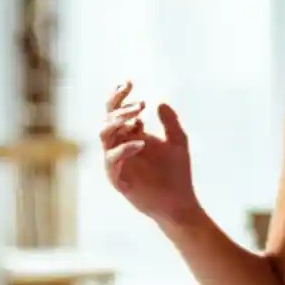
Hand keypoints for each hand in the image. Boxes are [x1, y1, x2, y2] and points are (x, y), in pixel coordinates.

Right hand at [101, 80, 199, 224]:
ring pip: (104, 135)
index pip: (117, 110)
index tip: (129, 83)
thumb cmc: (177, 171)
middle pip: (108, 119)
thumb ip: (170, 122)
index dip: (119, 95)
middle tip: (140, 104)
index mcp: (130, 134)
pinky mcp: (117, 178)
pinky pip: (112, 160)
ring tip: (138, 116)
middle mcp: (119, 145)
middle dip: (121, 108)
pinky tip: (141, 142)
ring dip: (118, 122)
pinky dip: (124, 149)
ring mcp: (116, 161)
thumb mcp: (178, 141)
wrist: (179, 201)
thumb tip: (160, 101)